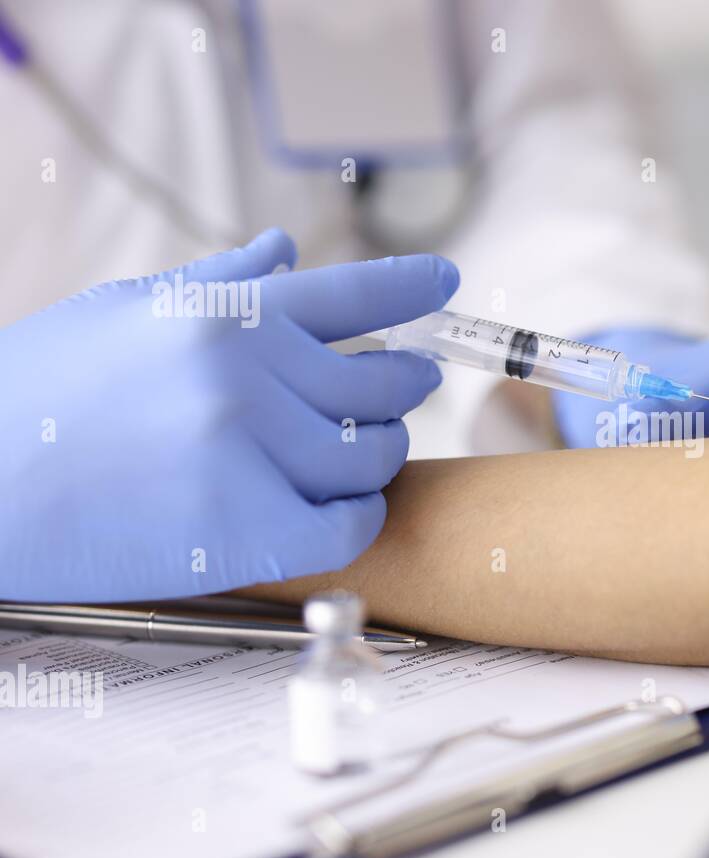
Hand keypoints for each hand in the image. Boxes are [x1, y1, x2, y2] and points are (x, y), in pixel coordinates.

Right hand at [0, 228, 459, 600]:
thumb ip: (217, 285)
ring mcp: (252, 455)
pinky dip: (358, 518)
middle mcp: (251, 376)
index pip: (355, 291)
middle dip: (403, 383)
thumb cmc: (38, 394)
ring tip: (363, 450)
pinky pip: (350, 527)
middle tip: (407, 385)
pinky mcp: (245, 533)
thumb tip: (285, 252)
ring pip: (375, 456)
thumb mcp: (122, 314)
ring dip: (379, 454)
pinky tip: (343, 507)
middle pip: (383, 381)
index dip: (413, 285)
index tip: (446, 284)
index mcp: (225, 316)